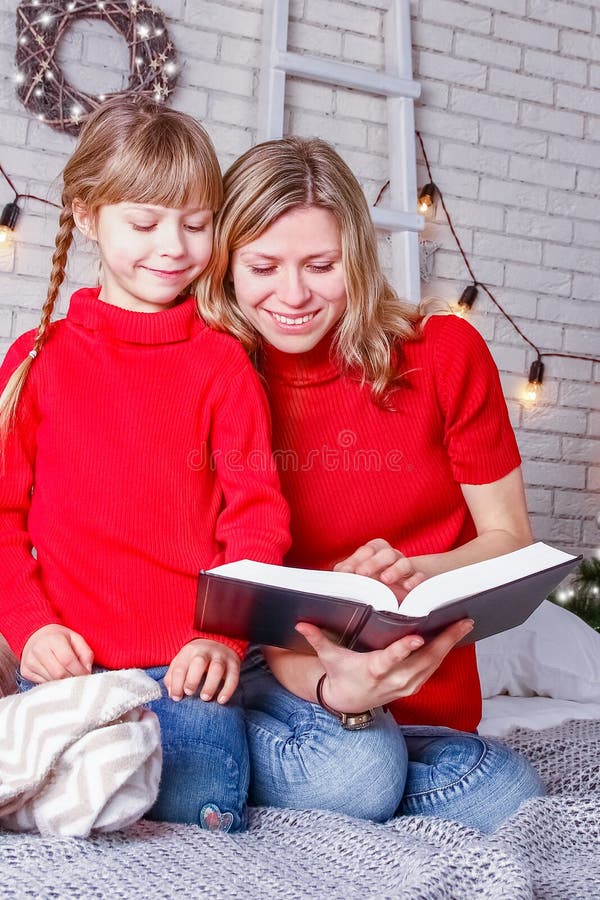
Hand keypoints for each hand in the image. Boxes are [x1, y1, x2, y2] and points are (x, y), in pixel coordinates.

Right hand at [21, 624, 93, 682]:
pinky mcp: (25, 671)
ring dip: (63, 683)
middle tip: (79, 678)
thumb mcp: (76, 639)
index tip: (86, 675)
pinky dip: (53, 683)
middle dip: (72, 679)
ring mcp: (30, 661)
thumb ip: (86, 653)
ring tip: (68, 676)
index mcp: (54, 639)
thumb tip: (87, 670)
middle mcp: (39, 650)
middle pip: (59, 673)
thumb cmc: (59, 638)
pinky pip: (42, 683)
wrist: (35, 635)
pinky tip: (56, 676)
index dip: (79, 671)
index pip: (68, 660)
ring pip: (51, 680)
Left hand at [165, 639, 239, 703]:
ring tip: (205, 698)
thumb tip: (172, 694)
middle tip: (190, 693)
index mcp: (189, 651)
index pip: (180, 667)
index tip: (177, 698)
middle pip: (199, 662)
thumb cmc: (195, 659)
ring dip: (210, 685)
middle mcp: (205, 651)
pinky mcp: (234, 663)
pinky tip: (221, 700)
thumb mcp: (182, 662)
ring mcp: (221, 656)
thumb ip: (172, 677)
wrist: (219, 643)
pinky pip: (233, 676)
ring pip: (217, 668)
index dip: (176, 684)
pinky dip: (228, 689)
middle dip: (192, 680)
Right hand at [295, 618, 473, 712]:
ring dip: (450, 643)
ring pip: (434, 663)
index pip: (390, 659)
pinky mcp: (414, 684)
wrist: (348, 702)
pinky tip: (455, 634)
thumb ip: (317, 639)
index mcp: (373, 670)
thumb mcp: (329, 657)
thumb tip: (300, 622)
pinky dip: (445, 651)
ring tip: (465, 622)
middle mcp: (394, 679)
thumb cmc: (339, 674)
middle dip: (444, 640)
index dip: (404, 649)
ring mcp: (407, 684)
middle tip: (462, 620)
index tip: (417, 636)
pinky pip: (433, 666)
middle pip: (423, 659)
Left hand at [334, 538, 425, 601]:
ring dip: (394, 571)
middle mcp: (392, 557)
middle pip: (385, 553)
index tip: (345, 572)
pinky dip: (415, 581)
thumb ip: (347, 571)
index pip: (367, 551)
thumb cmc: (376, 577)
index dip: (355, 560)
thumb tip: (335, 575)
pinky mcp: (418, 580)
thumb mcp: (359, 572)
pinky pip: (420, 577)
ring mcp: (407, 568)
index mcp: (377, 551)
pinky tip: (407, 588)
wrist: (403, 584)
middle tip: (361, 573)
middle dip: (372, 563)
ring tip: (385, 580)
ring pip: (404, 563)